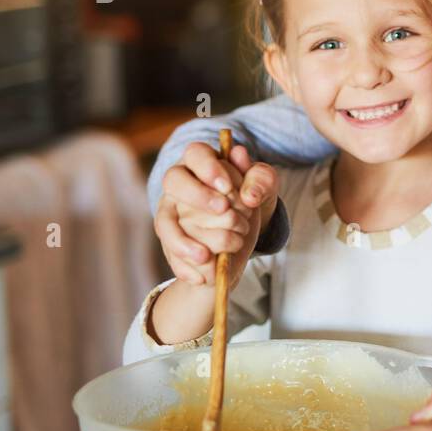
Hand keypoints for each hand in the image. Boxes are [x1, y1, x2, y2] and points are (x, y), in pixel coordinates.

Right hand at [155, 141, 278, 284]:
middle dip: (198, 196)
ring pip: (167, 222)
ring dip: (186, 240)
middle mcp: (181, 185)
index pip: (196, 153)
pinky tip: (202, 276)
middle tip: (224, 209)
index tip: (228, 187)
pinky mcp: (171, 240)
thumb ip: (258, 177)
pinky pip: (169, 253)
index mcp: (202, 163)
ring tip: (207, 255)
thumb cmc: (251, 197)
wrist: (245, 231)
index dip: (209, 168)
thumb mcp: (264, 186)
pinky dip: (184, 267)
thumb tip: (246, 173)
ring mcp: (172, 213)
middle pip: (173, 181)